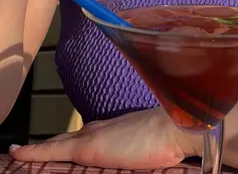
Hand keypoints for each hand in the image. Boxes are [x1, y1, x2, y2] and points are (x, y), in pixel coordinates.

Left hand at [9, 108, 197, 168]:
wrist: (175, 128)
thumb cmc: (172, 138)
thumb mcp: (154, 144)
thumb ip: (143, 146)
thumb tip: (147, 149)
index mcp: (117, 127)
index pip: (87, 133)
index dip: (72, 139)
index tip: (61, 144)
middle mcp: (102, 127)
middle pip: (69, 137)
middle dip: (51, 144)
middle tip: (32, 151)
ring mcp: (93, 135)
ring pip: (58, 143)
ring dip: (40, 149)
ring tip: (19, 154)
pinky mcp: (87, 147)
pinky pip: (52, 151)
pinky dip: (33, 152)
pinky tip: (17, 154)